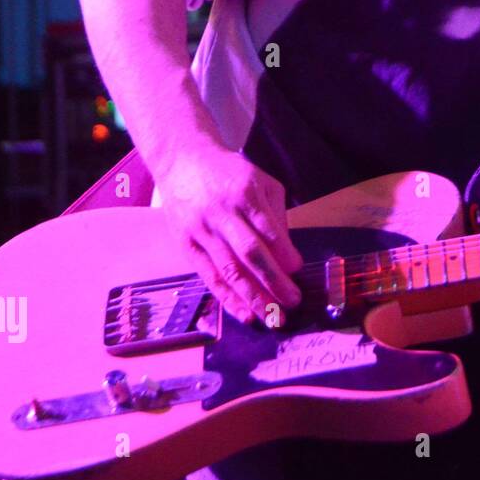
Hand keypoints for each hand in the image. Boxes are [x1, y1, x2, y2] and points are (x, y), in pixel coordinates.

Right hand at [155, 146, 303, 325]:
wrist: (183, 162)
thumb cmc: (230, 175)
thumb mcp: (262, 182)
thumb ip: (276, 216)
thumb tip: (288, 256)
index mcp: (244, 193)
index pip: (267, 228)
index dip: (283, 252)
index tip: (297, 270)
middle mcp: (221, 213)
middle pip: (249, 253)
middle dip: (273, 281)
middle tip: (292, 302)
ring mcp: (202, 231)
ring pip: (229, 270)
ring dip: (252, 297)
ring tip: (272, 317)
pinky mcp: (186, 246)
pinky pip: (209, 277)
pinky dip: (227, 298)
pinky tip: (245, 313)